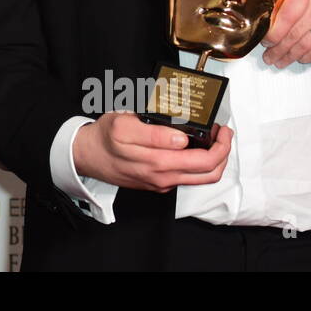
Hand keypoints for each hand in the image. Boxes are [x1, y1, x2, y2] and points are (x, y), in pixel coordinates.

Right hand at [72, 112, 231, 191]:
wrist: (87, 156)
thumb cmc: (105, 138)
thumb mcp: (124, 126)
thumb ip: (154, 134)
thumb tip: (181, 140)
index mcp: (158, 162)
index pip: (205, 160)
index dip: (219, 143)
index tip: (220, 127)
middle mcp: (163, 177)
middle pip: (209, 173)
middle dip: (223, 152)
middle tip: (223, 132)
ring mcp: (162, 182)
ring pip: (201, 178)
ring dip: (215, 160)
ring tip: (214, 140)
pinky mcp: (159, 183)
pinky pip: (188, 178)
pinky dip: (200, 164)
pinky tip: (195, 147)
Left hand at [262, 0, 310, 67]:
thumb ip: (285, 0)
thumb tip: (263, 21)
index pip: (289, 13)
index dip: (275, 31)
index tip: (266, 40)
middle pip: (296, 30)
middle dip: (279, 47)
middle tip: (269, 54)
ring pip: (307, 43)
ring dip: (290, 55)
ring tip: (279, 59)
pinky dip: (307, 57)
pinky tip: (298, 58)